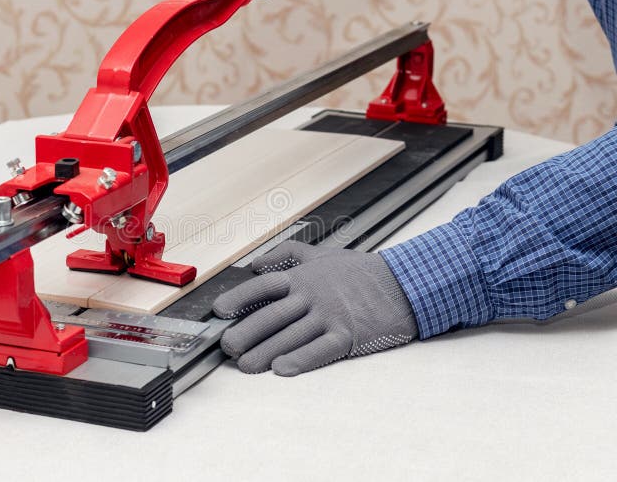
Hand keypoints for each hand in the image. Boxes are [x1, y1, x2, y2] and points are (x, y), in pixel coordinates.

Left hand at [213, 241, 418, 375]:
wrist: (403, 284)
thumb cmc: (361, 272)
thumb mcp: (323, 254)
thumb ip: (287, 254)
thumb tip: (255, 263)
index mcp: (304, 277)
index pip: (264, 286)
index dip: (240, 298)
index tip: (220, 311)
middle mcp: (313, 295)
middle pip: (272, 314)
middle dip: (246, 332)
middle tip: (227, 346)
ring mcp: (330, 315)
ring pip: (291, 336)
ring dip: (265, 352)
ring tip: (246, 365)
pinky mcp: (347, 335)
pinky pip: (321, 349)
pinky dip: (301, 359)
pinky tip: (283, 369)